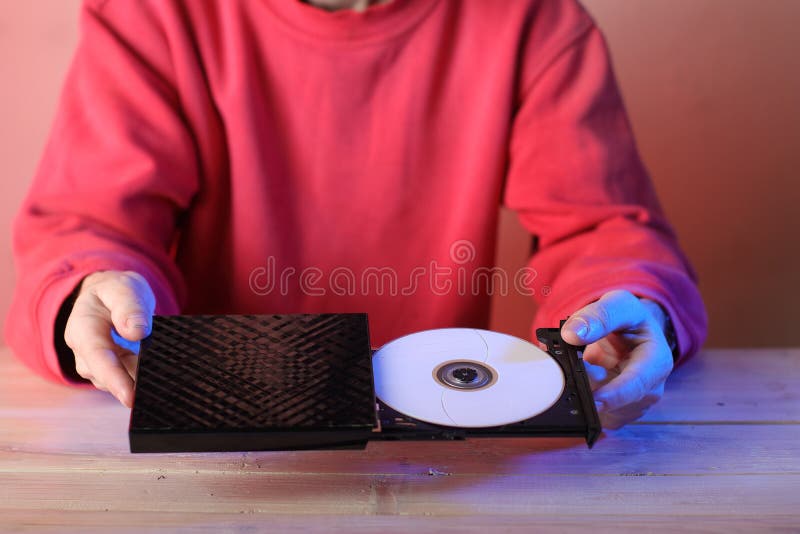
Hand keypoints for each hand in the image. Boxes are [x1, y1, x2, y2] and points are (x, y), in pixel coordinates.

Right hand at [64, 271, 154, 407]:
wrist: (110, 297)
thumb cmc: (115, 292)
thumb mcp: (123, 288)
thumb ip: (129, 306)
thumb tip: (136, 332)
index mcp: (82, 328)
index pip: (97, 357)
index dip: (113, 378)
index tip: (130, 396)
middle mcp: (85, 352)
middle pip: (106, 377)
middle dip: (131, 387)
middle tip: (158, 389)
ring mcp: (97, 366)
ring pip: (120, 382)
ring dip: (140, 383)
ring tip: (163, 378)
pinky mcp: (112, 372)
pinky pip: (129, 381)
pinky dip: (144, 380)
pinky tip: (160, 376)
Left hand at [560, 289, 672, 428]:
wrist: (631, 333)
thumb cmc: (629, 320)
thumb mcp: (618, 305)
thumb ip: (598, 316)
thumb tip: (572, 335)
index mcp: (657, 363)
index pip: (637, 384)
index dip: (615, 394)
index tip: (594, 398)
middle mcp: (648, 390)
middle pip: (615, 402)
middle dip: (587, 390)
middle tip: (564, 374)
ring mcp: (632, 405)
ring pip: (601, 411)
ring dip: (580, 392)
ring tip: (572, 369)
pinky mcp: (615, 413)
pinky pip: (593, 414)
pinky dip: (577, 398)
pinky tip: (572, 379)